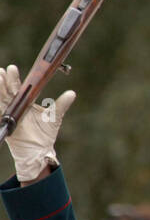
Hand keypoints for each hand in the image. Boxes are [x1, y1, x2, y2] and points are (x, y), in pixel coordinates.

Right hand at [1, 65, 74, 181]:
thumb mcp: (55, 117)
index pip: (19, 88)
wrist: (39, 151)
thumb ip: (61, 104)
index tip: (12, 68)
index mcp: (26, 103)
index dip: (15, 78)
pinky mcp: (5, 124)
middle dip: (5, 81)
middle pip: (8, 91)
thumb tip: (72, 93)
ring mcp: (8, 115)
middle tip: (4, 70)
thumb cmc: (45, 134)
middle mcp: (15, 106)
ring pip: (1, 99)